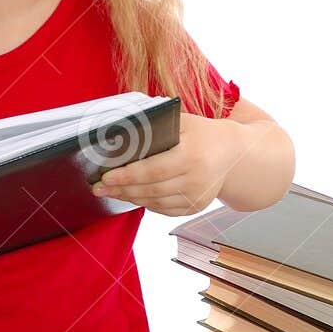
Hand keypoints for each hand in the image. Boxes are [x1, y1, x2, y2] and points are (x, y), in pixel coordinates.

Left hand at [90, 113, 234, 214]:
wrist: (233, 153)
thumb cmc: (203, 133)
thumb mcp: (183, 122)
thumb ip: (156, 126)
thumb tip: (123, 133)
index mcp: (192, 156)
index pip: (153, 169)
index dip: (127, 175)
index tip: (106, 176)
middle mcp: (196, 180)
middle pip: (150, 189)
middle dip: (121, 188)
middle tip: (99, 187)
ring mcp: (197, 197)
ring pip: (155, 202)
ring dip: (129, 197)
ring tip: (110, 191)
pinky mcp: (195, 207)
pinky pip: (163, 209)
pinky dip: (145, 203)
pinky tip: (131, 196)